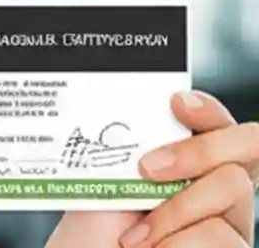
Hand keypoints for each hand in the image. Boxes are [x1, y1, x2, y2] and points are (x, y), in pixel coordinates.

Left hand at [46, 90, 257, 247]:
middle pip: (247, 147)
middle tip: (147, 170)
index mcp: (187, 168)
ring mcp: (232, 226)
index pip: (219, 124)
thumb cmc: (93, 238)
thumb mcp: (107, 183)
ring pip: (231, 188)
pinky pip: (221, 235)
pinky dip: (176, 245)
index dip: (207, 108)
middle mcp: (218, 194)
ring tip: (135, 239)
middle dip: (198, 149)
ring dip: (172, 212)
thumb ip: (136, 148)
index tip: (175, 103)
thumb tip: (151, 108)